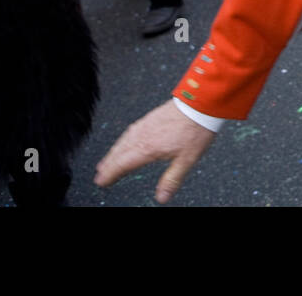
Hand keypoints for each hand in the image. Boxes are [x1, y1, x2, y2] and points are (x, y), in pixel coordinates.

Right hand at [95, 100, 217, 203]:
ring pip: (123, 141)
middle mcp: (143, 136)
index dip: (110, 174)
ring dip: (113, 152)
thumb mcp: (187, 160)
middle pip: (119, 153)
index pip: (123, 164)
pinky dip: (122, 139)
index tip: (101, 182)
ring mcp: (146, 125)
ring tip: (106, 161)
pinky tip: (125, 140)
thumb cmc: (196, 129)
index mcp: (148, 148)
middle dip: (108, 165)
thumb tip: (162, 198)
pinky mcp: (150, 117)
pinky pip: (130, 131)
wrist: (201, 104)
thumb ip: (172, 179)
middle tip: (99, 175)